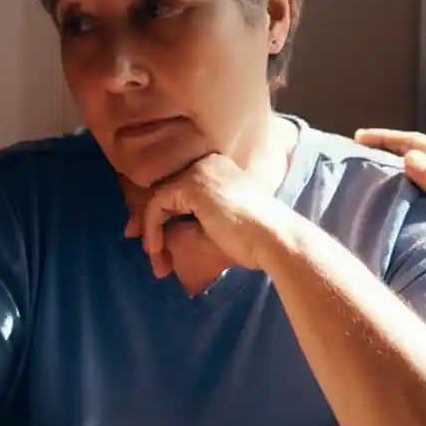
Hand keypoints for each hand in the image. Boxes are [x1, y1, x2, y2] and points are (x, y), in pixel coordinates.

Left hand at [123, 154, 292, 277]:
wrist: (273, 239)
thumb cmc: (252, 239)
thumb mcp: (214, 225)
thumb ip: (190, 221)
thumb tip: (159, 232)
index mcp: (216, 169)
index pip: (178, 189)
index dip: (162, 217)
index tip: (158, 246)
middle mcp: (206, 163)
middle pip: (166, 193)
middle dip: (152, 226)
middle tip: (152, 255)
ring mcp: (198, 171)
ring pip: (158, 200)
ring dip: (152, 233)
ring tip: (158, 263)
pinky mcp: (190, 185)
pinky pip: (157, 206)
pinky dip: (153, 229)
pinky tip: (158, 250)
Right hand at [353, 129, 425, 296]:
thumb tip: (406, 157)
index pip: (417, 143)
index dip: (386, 139)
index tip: (358, 137)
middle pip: (420, 151)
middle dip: (389, 147)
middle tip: (359, 149)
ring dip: (400, 164)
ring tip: (375, 169)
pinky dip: (412, 183)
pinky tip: (405, 196)